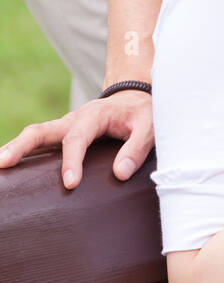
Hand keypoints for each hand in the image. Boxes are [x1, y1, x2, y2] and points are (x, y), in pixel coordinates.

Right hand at [0, 90, 153, 187]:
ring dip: (15, 149)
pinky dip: (25, 155)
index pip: (77, 139)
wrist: (135, 97)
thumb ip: (137, 148)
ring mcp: (65, 128)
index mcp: (94, 116)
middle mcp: (73, 119)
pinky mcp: (63, 136)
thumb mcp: (150, 126)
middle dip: (21, 146)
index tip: (70, 184)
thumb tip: (119, 174)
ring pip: (36, 135)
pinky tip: (13, 172)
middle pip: (41, 130)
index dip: (72, 161)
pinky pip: (41, 144)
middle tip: (3, 163)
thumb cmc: (142, 114)